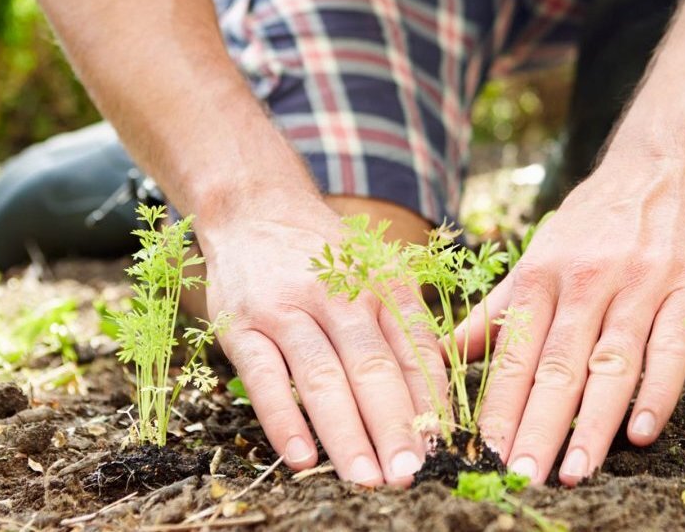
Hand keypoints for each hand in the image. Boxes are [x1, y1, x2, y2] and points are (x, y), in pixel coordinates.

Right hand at [200, 193, 445, 485]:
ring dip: (346, 433)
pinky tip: (302, 457)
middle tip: (410, 472)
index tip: (443, 446)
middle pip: (372, 367)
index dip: (430, 400)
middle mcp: (338, 295)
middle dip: (394, 425)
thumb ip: (404, 326)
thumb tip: (436, 400)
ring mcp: (287, 309)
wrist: (255, 208)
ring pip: (322, 377)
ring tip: (366, 477)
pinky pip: (264, 377)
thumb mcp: (376, 272)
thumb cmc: (327, 255)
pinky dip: (284, 419)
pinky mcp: (241, 325)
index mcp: (381, 283)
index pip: (414, 347)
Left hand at [458, 156, 684, 484]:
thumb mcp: (540, 253)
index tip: (482, 456)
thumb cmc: (597, 216)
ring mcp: (638, 285)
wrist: (666, 159)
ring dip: (593, 422)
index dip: (499, 408)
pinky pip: (672, 346)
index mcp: (543, 276)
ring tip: (575, 471)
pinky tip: (642, 431)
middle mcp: (585, 282)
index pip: (514, 354)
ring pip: (611, 362)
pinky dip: (657, 390)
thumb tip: (447, 353)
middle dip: (537, 426)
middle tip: (521, 478)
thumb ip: (500, 308)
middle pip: (557, 365)